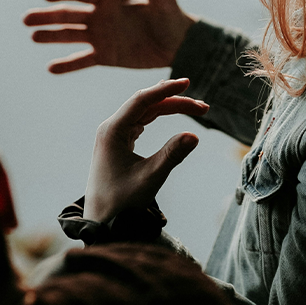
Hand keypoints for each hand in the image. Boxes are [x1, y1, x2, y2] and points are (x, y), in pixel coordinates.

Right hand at [23, 0, 196, 72]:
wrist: (176, 45)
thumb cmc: (172, 20)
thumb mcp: (165, 6)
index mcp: (112, 0)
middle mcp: (101, 16)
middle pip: (69, 14)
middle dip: (48, 16)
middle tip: (26, 19)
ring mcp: (100, 36)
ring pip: (71, 36)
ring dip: (51, 36)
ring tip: (33, 37)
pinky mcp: (104, 56)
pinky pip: (82, 60)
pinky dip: (67, 64)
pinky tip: (51, 67)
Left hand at [84, 77, 207, 222]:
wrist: (101, 222)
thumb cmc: (121, 203)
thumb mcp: (150, 178)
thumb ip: (171, 155)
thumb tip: (194, 135)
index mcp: (112, 131)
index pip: (142, 100)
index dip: (166, 90)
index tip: (187, 83)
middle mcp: (111, 128)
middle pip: (146, 104)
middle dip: (175, 102)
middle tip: (204, 108)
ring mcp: (114, 135)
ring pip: (145, 112)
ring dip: (170, 108)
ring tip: (197, 109)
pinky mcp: (119, 143)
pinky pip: (141, 121)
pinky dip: (159, 116)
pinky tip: (171, 111)